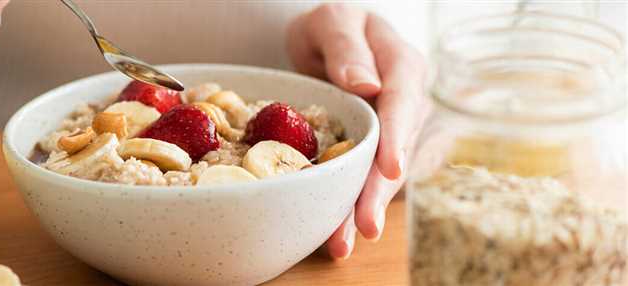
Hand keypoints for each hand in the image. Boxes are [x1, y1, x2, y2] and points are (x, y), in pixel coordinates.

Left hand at [287, 4, 427, 258]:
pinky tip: (337, 233)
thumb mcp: (331, 19)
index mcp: (401, 64)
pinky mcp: (376, 148)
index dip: (397, 136)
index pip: (403, 102)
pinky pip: (367, 177)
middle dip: (380, 189)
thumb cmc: (330, 25)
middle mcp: (406, 101)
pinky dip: (351, 204)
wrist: (325, 40)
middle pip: (397, 148)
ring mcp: (393, 128)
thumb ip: (346, 46)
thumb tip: (367, 85)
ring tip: (343, 242)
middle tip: (365, 224)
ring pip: (384, 172)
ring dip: (364, 207)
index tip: (390, 168)